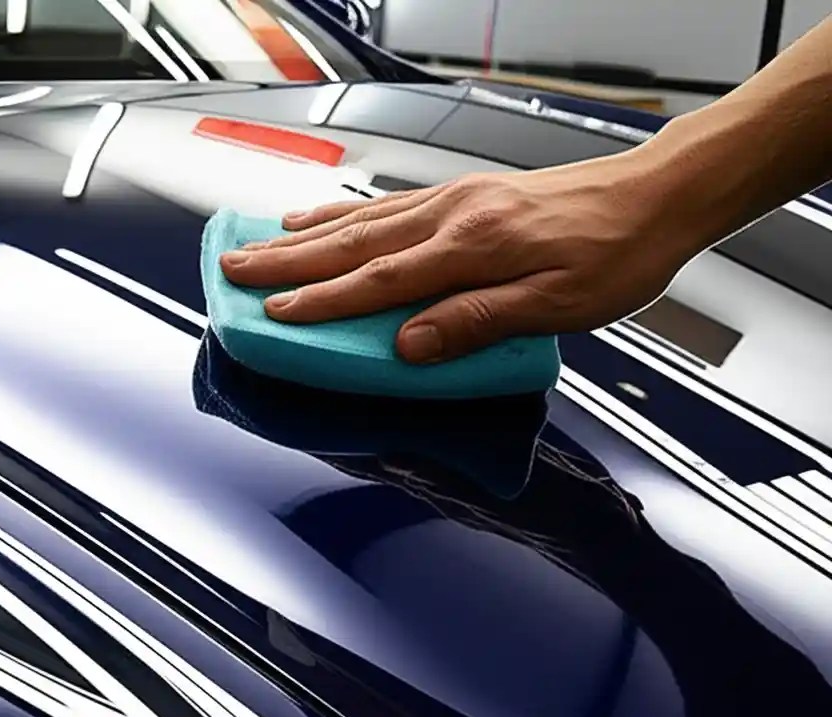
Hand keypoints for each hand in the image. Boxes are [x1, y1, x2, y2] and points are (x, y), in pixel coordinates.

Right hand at [219, 154, 709, 363]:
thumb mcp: (559, 306)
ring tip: (256, 245)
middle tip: (234, 270)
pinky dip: (341, 213)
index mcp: (473, 247)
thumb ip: (478, 321)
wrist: (655, 196)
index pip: (381, 280)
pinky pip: (384, 205)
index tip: (275, 314)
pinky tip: (317, 218)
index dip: (324, 301)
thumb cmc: (616, 255)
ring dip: (302, 236)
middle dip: (288, 260)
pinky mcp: (460, 196)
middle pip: (352, 242)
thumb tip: (410, 346)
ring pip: (360, 220)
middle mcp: (452, 216)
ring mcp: (452, 200)